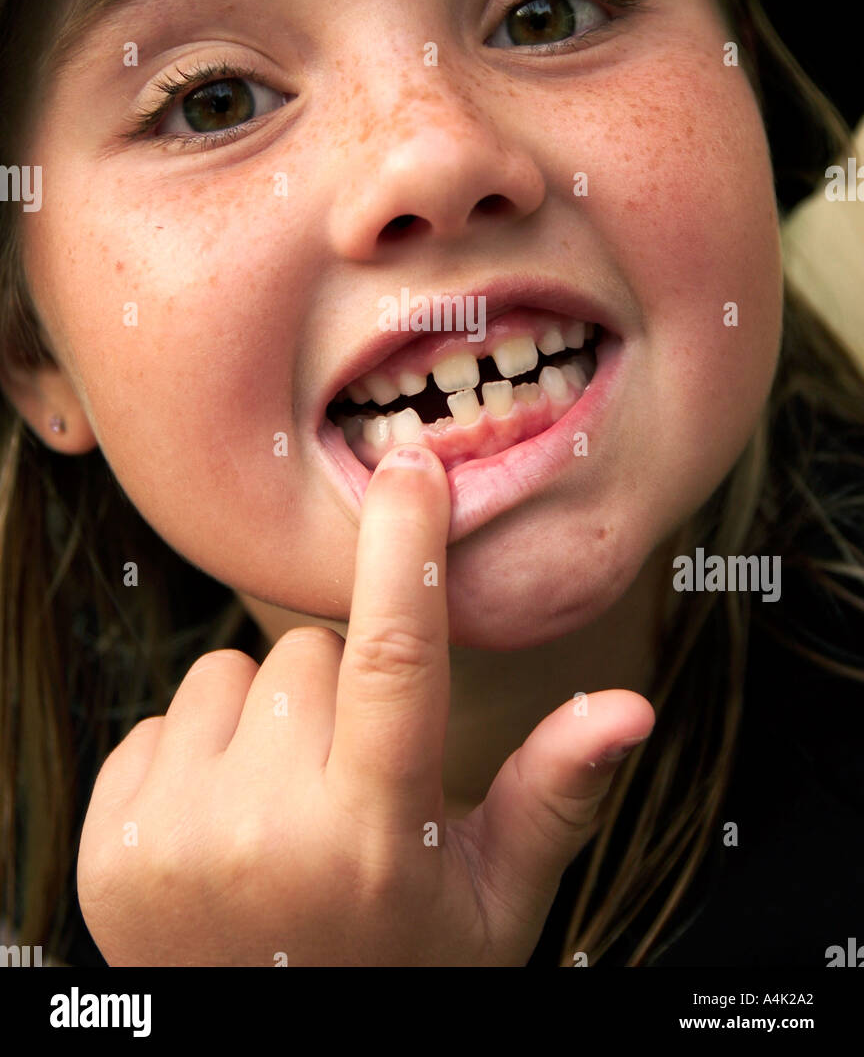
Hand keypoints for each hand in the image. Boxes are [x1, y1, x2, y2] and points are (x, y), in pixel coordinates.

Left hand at [77, 443, 653, 965]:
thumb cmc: (402, 973)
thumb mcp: (496, 901)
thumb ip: (555, 795)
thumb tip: (628, 706)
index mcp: (375, 834)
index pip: (397, 656)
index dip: (406, 548)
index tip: (410, 465)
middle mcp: (266, 831)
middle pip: (308, 651)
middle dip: (338, 685)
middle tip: (351, 773)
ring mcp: (175, 837)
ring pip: (230, 674)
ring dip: (264, 715)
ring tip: (286, 803)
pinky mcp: (110, 839)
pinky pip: (163, 715)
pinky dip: (198, 751)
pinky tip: (224, 823)